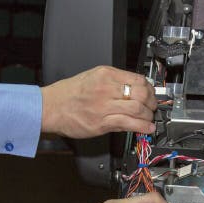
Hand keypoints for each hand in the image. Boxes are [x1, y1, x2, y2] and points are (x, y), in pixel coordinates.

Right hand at [41, 65, 156, 137]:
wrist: (50, 107)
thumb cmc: (67, 94)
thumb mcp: (91, 77)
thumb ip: (112, 82)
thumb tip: (132, 88)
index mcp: (105, 74)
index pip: (137, 79)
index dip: (149, 88)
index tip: (151, 93)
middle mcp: (106, 88)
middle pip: (141, 93)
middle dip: (152, 102)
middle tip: (153, 107)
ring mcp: (105, 106)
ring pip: (138, 108)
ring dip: (148, 115)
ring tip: (149, 118)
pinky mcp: (102, 122)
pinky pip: (128, 123)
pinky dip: (142, 126)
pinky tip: (147, 128)